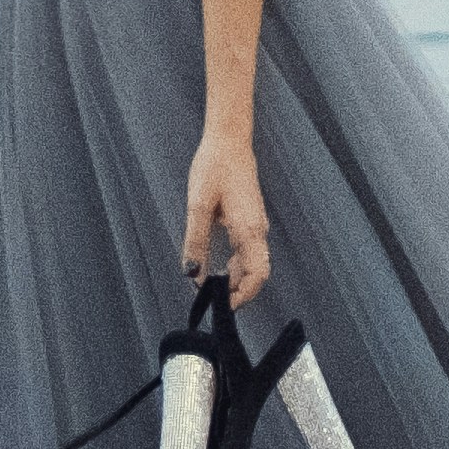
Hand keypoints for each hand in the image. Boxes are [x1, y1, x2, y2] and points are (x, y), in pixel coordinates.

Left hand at [180, 124, 273, 304]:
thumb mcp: (198, 205)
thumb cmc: (215, 167)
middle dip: (236, 291)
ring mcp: (255, 226)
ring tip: (208, 284)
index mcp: (249, 230)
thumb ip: (196, 241)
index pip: (256, 275)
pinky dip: (234, 265)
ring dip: (233, 278)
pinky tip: (217, 265)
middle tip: (210, 299)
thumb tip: (191, 273)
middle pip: (255, 274)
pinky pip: (247, 251)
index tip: (223, 307)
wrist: (229, 141)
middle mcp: (257, 231)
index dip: (243, 296)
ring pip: (251, 264)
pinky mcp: (250, 220)